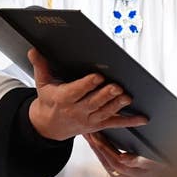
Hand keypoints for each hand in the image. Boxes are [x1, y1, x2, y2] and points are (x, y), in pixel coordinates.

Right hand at [26, 48, 146, 140]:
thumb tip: (33, 50)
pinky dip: (130, 121)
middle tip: (117, 86)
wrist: (48, 126)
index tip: (97, 76)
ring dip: (117, 105)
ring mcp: (89, 119)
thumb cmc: (49, 101)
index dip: (87, 84)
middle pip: (93, 102)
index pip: (76, 91)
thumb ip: (40, 66)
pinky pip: (115, 123)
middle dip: (106, 94)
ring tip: (127, 97)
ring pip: (105, 112)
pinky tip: (143, 118)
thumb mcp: (42, 84)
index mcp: (64, 99)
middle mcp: (77, 110)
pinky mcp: (98, 125)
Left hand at [84, 132, 166, 176]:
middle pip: (107, 160)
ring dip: (98, 151)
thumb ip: (140, 162)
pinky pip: (111, 169)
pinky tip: (101, 151)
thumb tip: (123, 157)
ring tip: (90, 139)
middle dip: (96, 146)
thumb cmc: (170, 174)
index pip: (113, 157)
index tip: (95, 134)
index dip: (103, 145)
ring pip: (107, 165)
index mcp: (133, 175)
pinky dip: (104, 158)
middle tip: (87, 132)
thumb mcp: (159, 166)